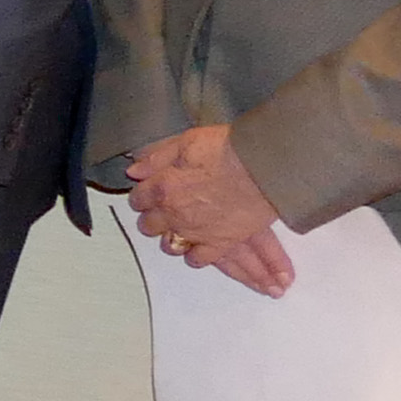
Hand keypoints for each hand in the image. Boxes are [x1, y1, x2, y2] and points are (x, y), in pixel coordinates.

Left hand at [125, 125, 296, 291]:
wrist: (265, 166)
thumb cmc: (230, 149)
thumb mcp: (187, 141)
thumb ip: (157, 158)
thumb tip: (135, 170)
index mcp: (163, 187)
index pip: (137, 199)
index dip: (142, 196)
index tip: (148, 194)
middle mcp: (174, 213)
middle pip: (149, 225)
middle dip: (153, 217)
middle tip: (163, 210)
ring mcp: (196, 231)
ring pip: (169, 245)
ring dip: (171, 237)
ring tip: (179, 228)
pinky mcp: (220, 243)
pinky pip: (197, 259)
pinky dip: (195, 254)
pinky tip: (198, 246)